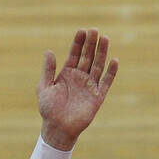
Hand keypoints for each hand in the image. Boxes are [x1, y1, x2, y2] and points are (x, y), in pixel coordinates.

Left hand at [37, 29, 117, 150]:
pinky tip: (114, 60)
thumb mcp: (44, 87)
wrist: (57, 128)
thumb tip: (48, 51)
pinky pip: (106, 82)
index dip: (78, 43)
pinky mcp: (98, 96)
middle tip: (94, 30)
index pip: (75, 54)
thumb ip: (48, 70)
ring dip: (102, 52)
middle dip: (91, 43)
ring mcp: (90, 86)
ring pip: (98, 65)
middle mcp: (80, 77)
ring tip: (105, 38)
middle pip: (88, 56)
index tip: (82, 31)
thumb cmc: (49, 109)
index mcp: (67, 73)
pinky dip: (111, 72)